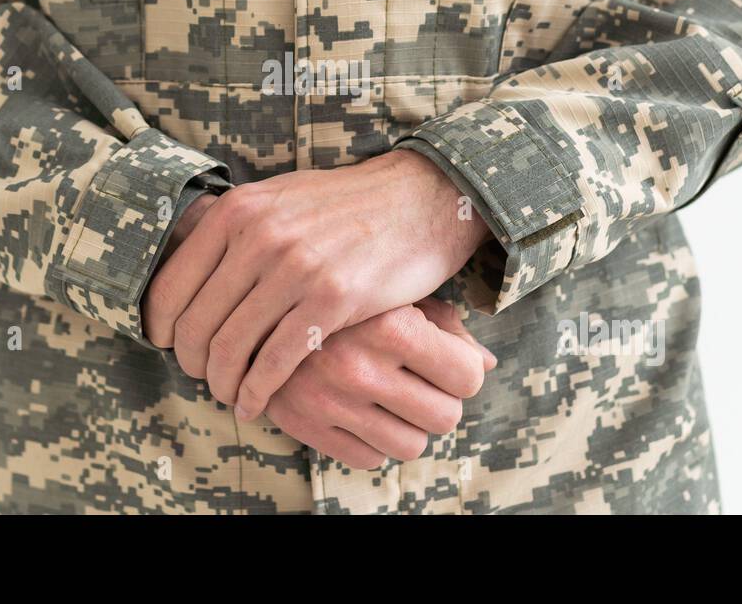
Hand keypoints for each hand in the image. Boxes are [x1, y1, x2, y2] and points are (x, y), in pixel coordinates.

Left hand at [142, 148, 492, 418]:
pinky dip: (257, 391)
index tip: (169, 347)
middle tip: (204, 377)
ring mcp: (296, 267)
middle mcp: (259, 236)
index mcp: (237, 211)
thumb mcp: (279, 198)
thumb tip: (186, 264)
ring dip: (223, 383)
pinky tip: (256, 401)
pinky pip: (276, 360)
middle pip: (196, 324)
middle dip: (193, 363)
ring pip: (231, 347)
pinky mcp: (333, 298)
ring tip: (230, 394)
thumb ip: (234, 227)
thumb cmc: (345, 206)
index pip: (170, 286)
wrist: (419, 198)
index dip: (161, 329)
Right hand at [265, 299, 495, 468]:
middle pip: (446, 417)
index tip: (445, 358)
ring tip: (392, 395)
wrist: (255, 292)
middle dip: (440, 400)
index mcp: (390, 324)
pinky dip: (373, 440)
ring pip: (411, 445)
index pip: (468, 377)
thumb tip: (486, 362)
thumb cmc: (342, 284)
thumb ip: (443, 323)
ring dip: (409, 425)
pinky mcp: (304, 424)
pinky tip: (360, 408)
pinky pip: (368, 458)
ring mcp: (330, 400)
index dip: (463, 369)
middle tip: (420, 379)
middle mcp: (360, 366)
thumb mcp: (394, 289)